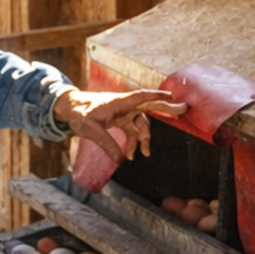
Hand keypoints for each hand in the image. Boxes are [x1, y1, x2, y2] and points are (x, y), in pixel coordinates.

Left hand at [54, 89, 187, 164]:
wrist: (70, 111)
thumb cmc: (79, 114)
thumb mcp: (90, 129)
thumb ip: (106, 143)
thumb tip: (120, 159)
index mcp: (119, 102)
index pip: (141, 96)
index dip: (157, 95)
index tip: (172, 95)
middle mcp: (125, 106)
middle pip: (150, 106)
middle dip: (166, 108)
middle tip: (184, 109)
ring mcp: (124, 112)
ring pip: (141, 124)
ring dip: (144, 139)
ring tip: (143, 154)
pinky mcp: (121, 120)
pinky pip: (133, 131)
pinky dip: (134, 142)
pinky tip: (132, 154)